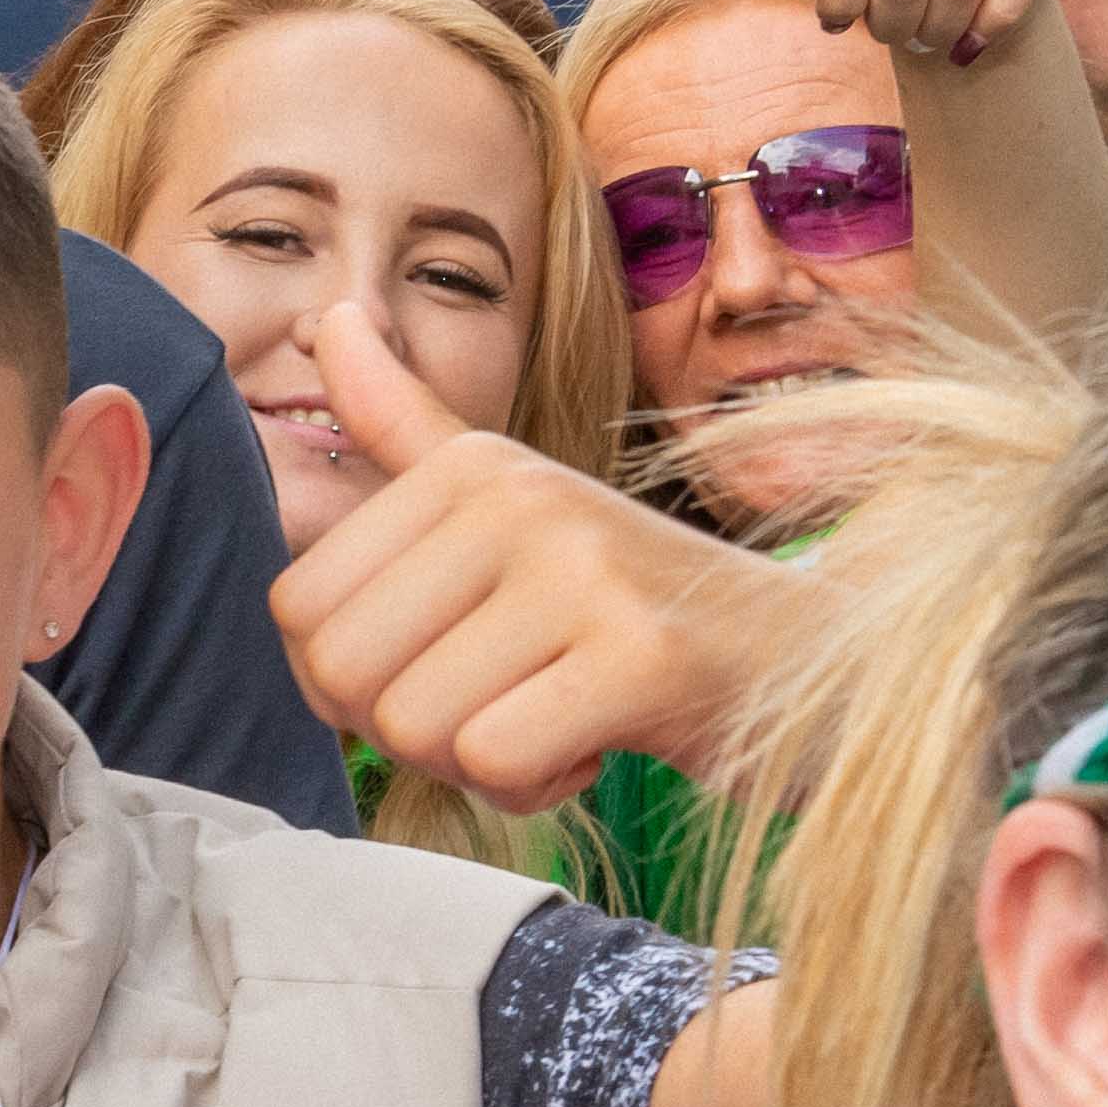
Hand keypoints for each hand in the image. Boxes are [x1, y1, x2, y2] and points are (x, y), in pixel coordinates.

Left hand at [266, 294, 798, 815]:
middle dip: (401, 727)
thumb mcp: (512, 500)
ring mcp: (584, 571)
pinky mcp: (642, 658)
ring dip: (475, 762)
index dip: (348, 679)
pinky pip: (494, 762)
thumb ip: (403, 426)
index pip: (298, 608)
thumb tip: (325, 319)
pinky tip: (594, 744)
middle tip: (495, 705)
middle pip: (342, 671)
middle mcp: (521, 497)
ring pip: (413, 726)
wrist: (810, 660)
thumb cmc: (634, 602)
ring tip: (555, 716)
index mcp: (470, 463)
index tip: (441, 665)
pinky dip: (535, 787)